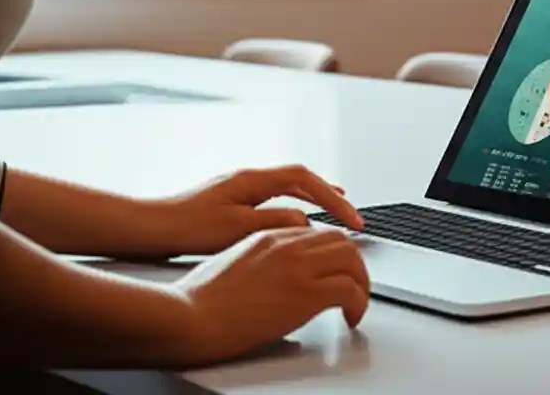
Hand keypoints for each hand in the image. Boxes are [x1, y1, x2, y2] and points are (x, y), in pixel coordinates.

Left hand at [156, 165, 363, 254]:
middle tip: (351, 214)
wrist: (148, 229)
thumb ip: (275, 221)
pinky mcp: (228, 203)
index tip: (352, 218)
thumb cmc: (185, 228)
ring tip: (332, 210)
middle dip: (329, 195)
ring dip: (312, 198)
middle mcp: (246, 179)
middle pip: (299, 178)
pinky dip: (292, 206)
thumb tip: (305, 219)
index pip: (305, 179)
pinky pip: (272, 199)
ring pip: (285, 188)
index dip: (333, 198)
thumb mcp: (237, 228)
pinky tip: (293, 221)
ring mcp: (237, 189)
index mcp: (251, 180)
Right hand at [175, 227, 369, 362]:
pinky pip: (351, 290)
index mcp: (265, 237)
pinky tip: (351, 317)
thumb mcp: (228, 264)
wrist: (188, 316)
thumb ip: (255, 261)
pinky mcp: (305, 293)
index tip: (334, 268)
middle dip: (352, 263)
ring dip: (361, 282)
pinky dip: (360, 303)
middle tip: (353, 285)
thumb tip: (266, 277)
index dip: (330, 252)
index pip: (314, 233)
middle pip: (339, 240)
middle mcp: (285, 246)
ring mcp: (296, 267)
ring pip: (352, 258)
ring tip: (356, 302)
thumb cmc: (196, 300)